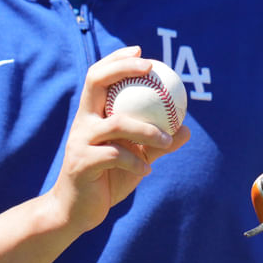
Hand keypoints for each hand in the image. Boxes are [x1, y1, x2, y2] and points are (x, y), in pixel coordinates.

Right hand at [47, 46, 190, 234]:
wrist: (75, 212)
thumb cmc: (106, 180)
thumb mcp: (134, 158)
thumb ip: (156, 144)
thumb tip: (186, 129)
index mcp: (91, 115)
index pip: (98, 76)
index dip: (117, 59)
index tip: (140, 51)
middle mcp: (83, 123)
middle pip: (96, 82)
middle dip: (122, 68)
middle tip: (149, 69)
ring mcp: (80, 142)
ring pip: (116, 123)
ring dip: (147, 129)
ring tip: (167, 138)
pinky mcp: (82, 164)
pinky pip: (115, 156)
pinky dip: (136, 161)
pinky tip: (147, 168)